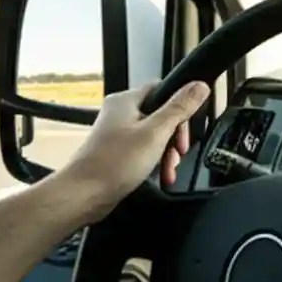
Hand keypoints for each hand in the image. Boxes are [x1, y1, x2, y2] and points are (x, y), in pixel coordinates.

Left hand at [48, 81, 210, 223]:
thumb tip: (198, 86)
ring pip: (154, 135)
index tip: (188, 125)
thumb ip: (179, 108)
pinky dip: (154, 161)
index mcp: (126, 100)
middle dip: (174, 137)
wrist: (83, 195)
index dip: (180, 107)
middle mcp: (120, 114)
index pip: (163, 89)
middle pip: (161, 115)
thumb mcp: (155, 133)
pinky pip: (143, 151)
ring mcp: (117, 133)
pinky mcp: (116, 152)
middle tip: (178, 151)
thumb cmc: (112, 164)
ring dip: (166, 152)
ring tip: (168, 168)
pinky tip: (160, 175)